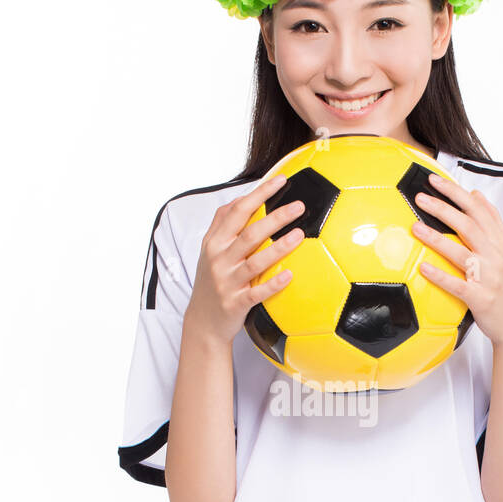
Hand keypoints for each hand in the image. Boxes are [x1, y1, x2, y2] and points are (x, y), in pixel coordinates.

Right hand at [185, 174, 305, 343]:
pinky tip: (290, 276)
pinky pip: (257, 293)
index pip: (237, 211)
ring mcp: (227, 282)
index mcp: (215, 242)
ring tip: (299, 235)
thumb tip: (241, 198)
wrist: (202, 320)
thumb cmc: (212, 281)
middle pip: (249, 233)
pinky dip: (273, 284)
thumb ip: (223, 224)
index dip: (259, 194)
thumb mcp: (210, 250)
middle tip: (299, 206)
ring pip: (255, 262)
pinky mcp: (236, 303)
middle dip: (275, 217)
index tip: (281, 180)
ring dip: (278, 248)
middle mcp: (219, 259)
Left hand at [413, 173, 502, 348]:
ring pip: (461, 252)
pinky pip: (457, 285)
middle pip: (468, 225)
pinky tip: (423, 268)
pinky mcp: (481, 298)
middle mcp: (496, 255)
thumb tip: (475, 193)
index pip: (478, 209)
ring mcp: (489, 277)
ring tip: (415, 227)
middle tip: (420, 197)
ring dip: (436, 238)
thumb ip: (491, 222)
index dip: (456, 193)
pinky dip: (440, 276)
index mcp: (500, 241)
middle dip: (443, 208)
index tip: (434, 180)